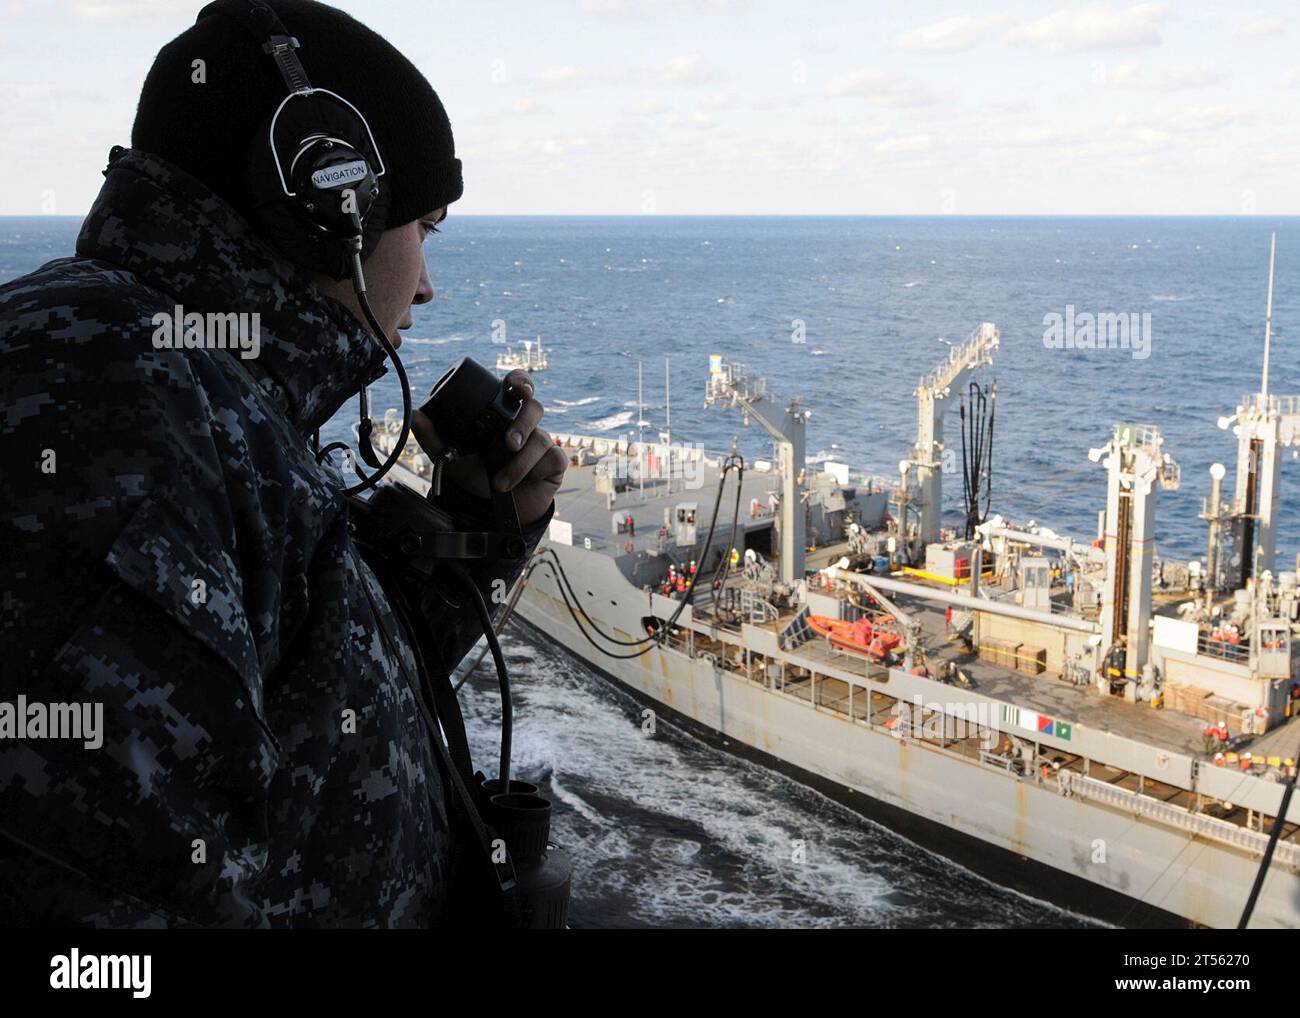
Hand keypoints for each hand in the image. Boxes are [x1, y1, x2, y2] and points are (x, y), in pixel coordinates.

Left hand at [410, 369, 566, 525]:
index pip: (518, 386)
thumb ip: (434, 437)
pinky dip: (532, 473)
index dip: (521, 381)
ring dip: (519, 462)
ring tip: (499, 482)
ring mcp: (542, 442)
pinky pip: (552, 459)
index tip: (516, 388)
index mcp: (503, 414)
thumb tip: (415, 415)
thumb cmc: (474, 474)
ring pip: (541, 439)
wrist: (491, 509)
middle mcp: (525, 424)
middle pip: (534, 408)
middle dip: (523, 423)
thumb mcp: (450, 457)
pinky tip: (518, 484)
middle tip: (509, 443)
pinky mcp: (554, 463)